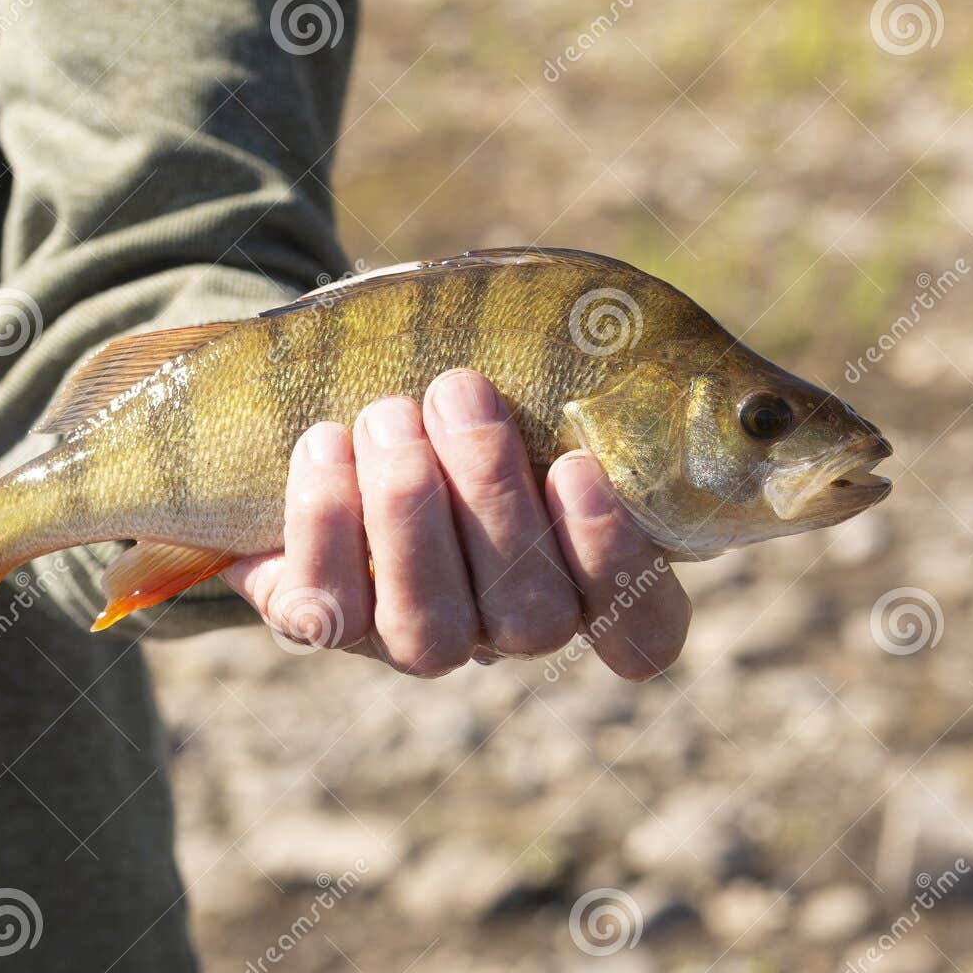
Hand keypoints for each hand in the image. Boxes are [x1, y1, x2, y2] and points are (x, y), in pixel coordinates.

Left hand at [222, 369, 691, 678]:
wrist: (342, 405)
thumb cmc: (458, 389)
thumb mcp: (521, 377)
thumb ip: (564, 382)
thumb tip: (585, 329)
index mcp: (582, 578)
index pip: (645, 632)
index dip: (617, 562)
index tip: (576, 467)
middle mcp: (508, 629)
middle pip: (532, 617)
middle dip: (491, 495)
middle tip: (459, 389)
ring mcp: (420, 642)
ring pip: (431, 630)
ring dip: (409, 513)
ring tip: (388, 414)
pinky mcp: (333, 628)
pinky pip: (331, 610)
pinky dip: (326, 524)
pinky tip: (326, 442)